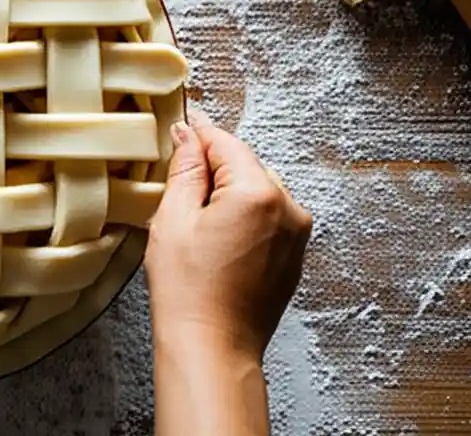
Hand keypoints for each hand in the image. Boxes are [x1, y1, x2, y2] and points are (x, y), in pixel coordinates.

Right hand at [146, 113, 312, 361]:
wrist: (212, 347)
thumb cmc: (188, 290)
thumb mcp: (173, 219)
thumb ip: (186, 169)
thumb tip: (188, 137)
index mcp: (258, 193)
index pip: (225, 143)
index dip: (198, 133)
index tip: (181, 123)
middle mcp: (288, 208)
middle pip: (245, 166)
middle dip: (213, 167)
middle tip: (177, 181)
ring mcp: (297, 234)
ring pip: (257, 191)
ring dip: (228, 193)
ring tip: (195, 218)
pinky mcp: (294, 255)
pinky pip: (267, 218)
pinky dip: (243, 217)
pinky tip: (215, 239)